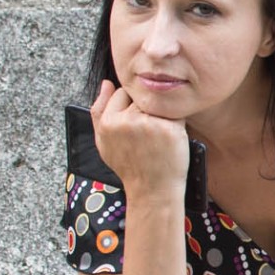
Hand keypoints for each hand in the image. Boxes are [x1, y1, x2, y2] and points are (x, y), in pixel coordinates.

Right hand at [91, 78, 191, 203]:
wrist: (153, 191)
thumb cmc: (129, 166)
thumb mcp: (104, 142)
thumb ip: (99, 111)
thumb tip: (106, 83)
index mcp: (107, 123)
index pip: (121, 93)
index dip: (129, 108)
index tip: (135, 127)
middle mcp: (126, 121)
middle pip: (140, 97)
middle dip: (145, 110)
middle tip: (147, 135)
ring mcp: (148, 124)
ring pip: (157, 103)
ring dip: (160, 115)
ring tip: (157, 138)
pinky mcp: (169, 128)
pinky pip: (175, 112)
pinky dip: (175, 123)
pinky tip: (169, 140)